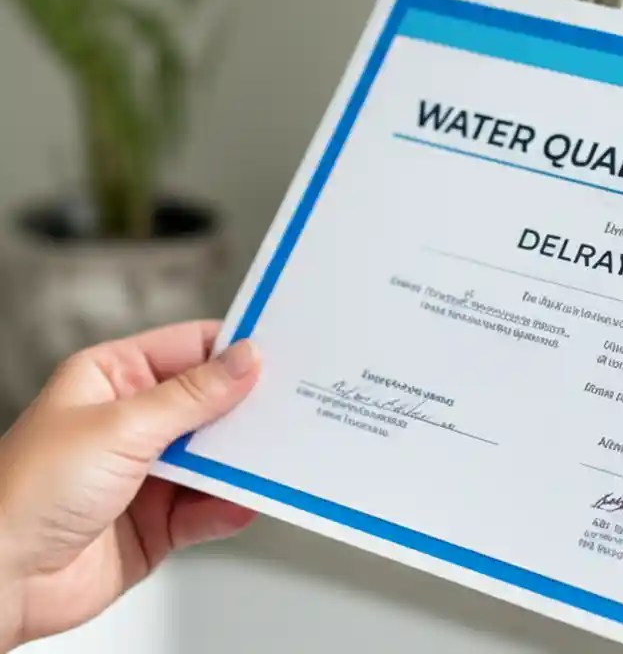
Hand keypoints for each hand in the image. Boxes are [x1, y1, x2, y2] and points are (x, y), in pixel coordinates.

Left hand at [0, 321, 261, 650]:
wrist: (0, 578)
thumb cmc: (25, 493)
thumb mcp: (120, 427)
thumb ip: (192, 396)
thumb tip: (243, 360)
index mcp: (111, 378)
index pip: (188, 349)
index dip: (233, 350)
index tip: (280, 353)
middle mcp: (131, 422)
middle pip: (210, 404)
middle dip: (247, 410)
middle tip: (289, 408)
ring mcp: (147, 472)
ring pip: (216, 457)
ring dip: (243, 461)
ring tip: (273, 458)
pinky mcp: (158, 520)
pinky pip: (209, 507)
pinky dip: (230, 506)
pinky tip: (243, 501)